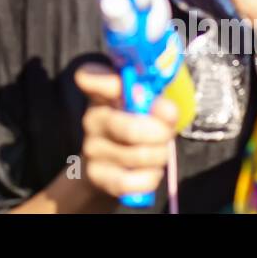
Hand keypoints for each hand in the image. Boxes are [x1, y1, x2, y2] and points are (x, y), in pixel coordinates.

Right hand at [76, 62, 178, 200]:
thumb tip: (167, 111)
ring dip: (159, 156)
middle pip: (129, 128)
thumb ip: (159, 106)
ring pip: (138, 156)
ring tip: (158, 152)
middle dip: (160, 134)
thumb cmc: (136, 127)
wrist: (111, 166)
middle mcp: (91, 118)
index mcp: (102, 93)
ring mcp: (91, 148)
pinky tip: (148, 171)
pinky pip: (132, 181)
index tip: (124, 86)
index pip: (89, 76)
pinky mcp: (96, 176)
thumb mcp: (149, 110)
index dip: (106, 80)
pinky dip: (149, 178)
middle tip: (167, 134)